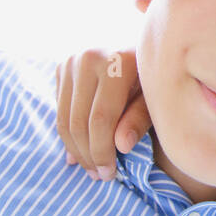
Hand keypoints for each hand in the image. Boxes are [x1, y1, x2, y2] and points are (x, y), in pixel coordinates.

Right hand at [55, 48, 149, 180]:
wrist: (141, 39)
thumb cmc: (153, 71)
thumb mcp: (155, 94)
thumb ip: (139, 118)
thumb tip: (121, 147)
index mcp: (117, 62)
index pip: (101, 119)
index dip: (102, 151)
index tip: (109, 174)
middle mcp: (89, 57)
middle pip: (78, 122)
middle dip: (88, 155)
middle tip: (99, 176)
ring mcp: (71, 60)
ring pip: (64, 118)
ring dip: (74, 149)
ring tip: (90, 167)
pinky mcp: (61, 66)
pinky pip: (60, 109)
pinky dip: (68, 132)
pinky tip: (80, 150)